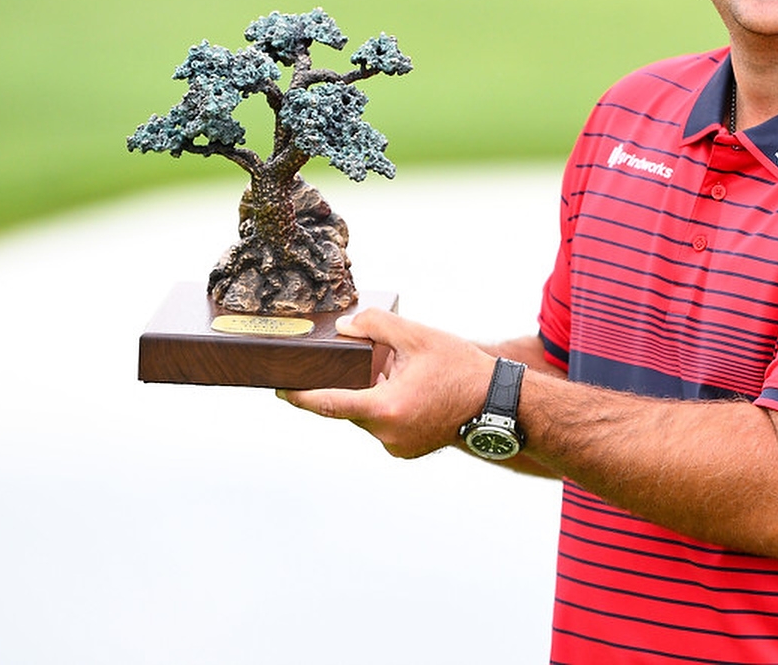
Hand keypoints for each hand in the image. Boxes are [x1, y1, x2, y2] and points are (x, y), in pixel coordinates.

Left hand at [277, 307, 493, 458]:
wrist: (499, 404)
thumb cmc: (461, 369)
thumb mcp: (419, 337)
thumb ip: (376, 326)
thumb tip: (344, 327)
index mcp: (385, 408)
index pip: (327, 404)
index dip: (298, 396)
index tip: (277, 388)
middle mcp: (386, 435)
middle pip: (350, 406)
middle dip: (353, 384)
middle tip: (370, 362)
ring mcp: (396, 447)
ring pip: (367, 416)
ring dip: (373, 396)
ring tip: (404, 375)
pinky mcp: (406, 451)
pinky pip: (383, 426)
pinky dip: (387, 408)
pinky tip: (411, 392)